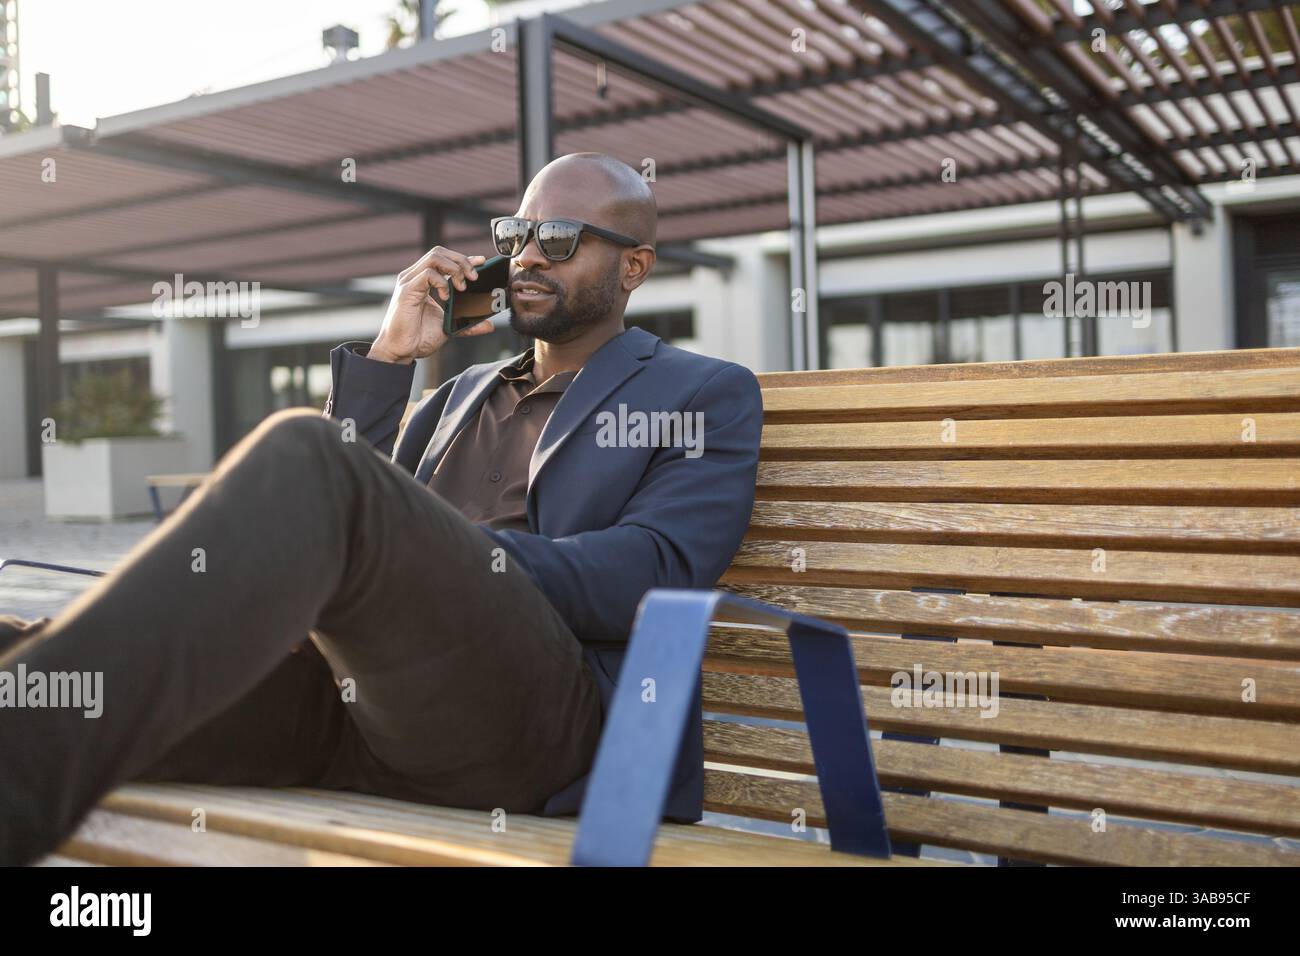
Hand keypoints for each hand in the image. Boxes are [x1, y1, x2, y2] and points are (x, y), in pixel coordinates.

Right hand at [368, 247, 496, 363]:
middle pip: (439, 252)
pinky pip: (427, 274)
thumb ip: (467, 324)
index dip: (463, 258)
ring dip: (454, 269)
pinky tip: (446, 296)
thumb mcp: (449, 328)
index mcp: (423, 281)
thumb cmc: (418, 338)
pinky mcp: (407, 291)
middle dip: (461, 261)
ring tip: (462, 286)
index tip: (481, 262)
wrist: (400, 351)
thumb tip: (488, 325)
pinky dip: (441, 282)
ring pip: (434, 258)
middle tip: (474, 278)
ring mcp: (409, 282)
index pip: (444, 259)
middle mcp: (414, 277)